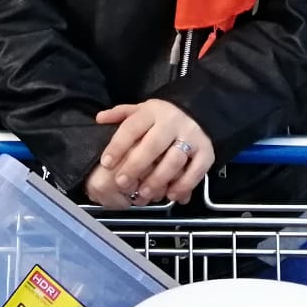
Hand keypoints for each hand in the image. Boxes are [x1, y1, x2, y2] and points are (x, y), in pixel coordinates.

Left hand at [93, 100, 214, 206]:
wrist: (201, 110)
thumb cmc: (164, 116)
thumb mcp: (142, 110)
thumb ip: (122, 114)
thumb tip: (99, 118)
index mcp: (152, 111)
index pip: (133, 126)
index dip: (118, 145)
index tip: (106, 162)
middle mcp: (173, 122)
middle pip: (153, 144)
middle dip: (136, 165)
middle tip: (122, 183)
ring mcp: (192, 136)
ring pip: (175, 159)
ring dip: (158, 178)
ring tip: (144, 193)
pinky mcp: (207, 151)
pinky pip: (196, 170)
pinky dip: (184, 185)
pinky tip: (171, 196)